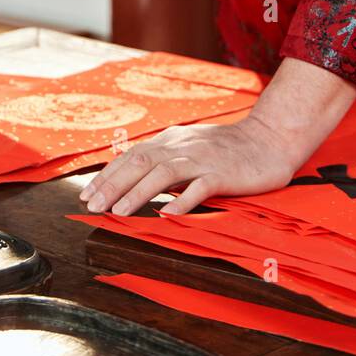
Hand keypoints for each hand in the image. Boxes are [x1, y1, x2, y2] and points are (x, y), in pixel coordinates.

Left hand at [78, 114, 301, 217]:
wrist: (268, 141)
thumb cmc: (227, 150)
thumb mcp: (189, 149)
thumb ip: (163, 161)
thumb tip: (132, 181)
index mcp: (171, 140)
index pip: (131, 156)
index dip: (107, 175)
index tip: (87, 194)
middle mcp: (182, 146)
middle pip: (140, 163)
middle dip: (112, 185)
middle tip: (91, 206)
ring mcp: (202, 159)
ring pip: (163, 173)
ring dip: (137, 193)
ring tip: (117, 211)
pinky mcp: (223, 174)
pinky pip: (200, 187)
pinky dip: (182, 201)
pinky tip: (167, 214)